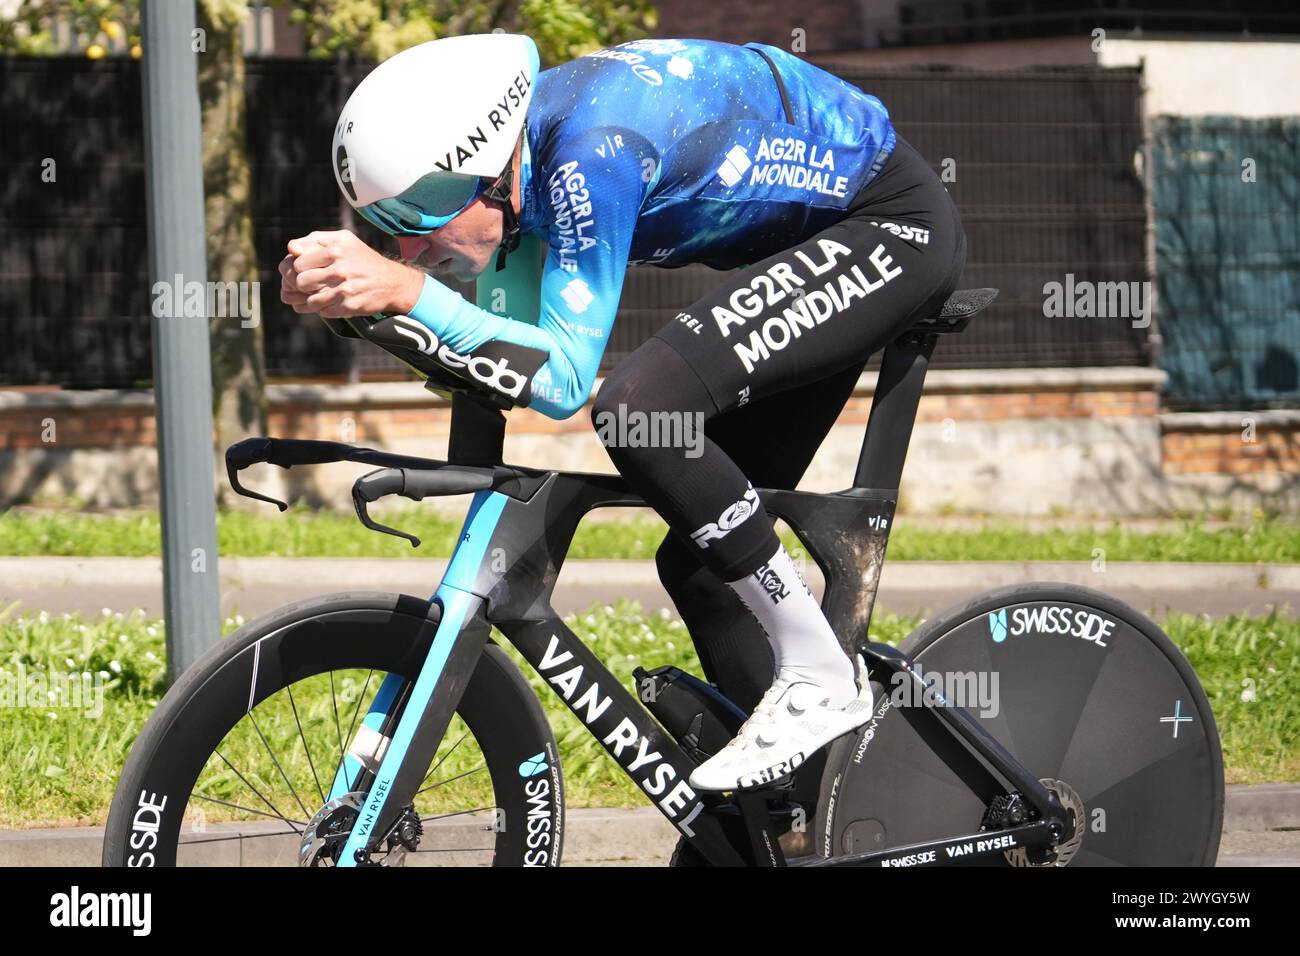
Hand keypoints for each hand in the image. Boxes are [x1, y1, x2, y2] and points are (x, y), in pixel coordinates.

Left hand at [279, 230, 425, 317]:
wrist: (393, 282)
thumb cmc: (363, 259)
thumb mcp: (344, 241)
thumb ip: (315, 240)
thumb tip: (291, 247)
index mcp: (335, 251)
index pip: (298, 263)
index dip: (297, 268)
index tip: (305, 270)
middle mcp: (340, 270)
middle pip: (300, 282)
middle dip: (302, 285)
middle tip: (311, 284)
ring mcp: (345, 290)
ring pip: (310, 300)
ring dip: (312, 299)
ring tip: (321, 294)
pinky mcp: (350, 307)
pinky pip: (323, 312)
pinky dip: (324, 309)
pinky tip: (333, 302)